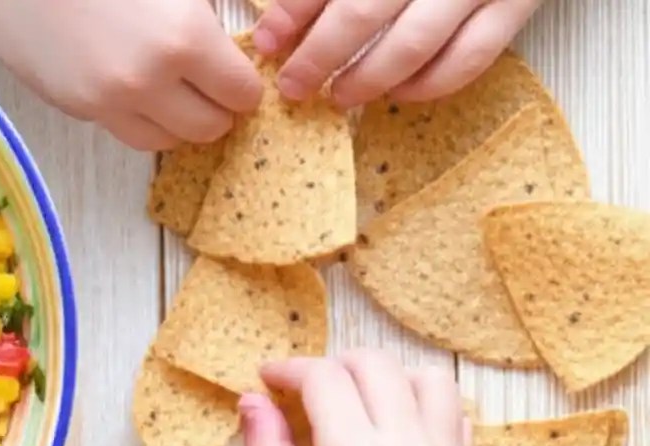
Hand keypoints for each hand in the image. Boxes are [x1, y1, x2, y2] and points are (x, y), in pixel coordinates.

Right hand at [0, 0, 263, 150]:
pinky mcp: (78, 108)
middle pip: (210, 127)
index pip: (242, 92)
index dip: (243, 83)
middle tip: (209, 87)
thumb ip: (205, 13)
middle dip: (217, 109)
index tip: (236, 72)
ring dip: (177, 122)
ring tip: (172, 92)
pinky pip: (126, 131)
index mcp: (185, 37)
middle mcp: (150, 80)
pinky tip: (134, 88)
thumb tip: (231, 46)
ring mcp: (110, 101)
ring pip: (167, 141)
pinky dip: (140, 118)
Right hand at [241, 350, 470, 445]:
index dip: (290, 369)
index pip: (324, 379)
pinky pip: (452, 409)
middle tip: (306, 390)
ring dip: (384, 375)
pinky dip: (421, 400)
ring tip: (354, 400)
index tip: (269, 378)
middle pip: (373, 364)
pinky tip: (391, 424)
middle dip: (333, 365)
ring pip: (422, 375)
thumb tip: (252, 399)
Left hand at [253, 0, 543, 106]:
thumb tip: (280, 19)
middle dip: (319, 56)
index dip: (293, 12)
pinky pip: (470, 58)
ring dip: (368, 78)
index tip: (267, 41)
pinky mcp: (519, 4)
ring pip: (413, 45)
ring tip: (338, 96)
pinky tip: (398, 93)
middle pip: (363, 12)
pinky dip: (429, 84)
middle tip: (293, 85)